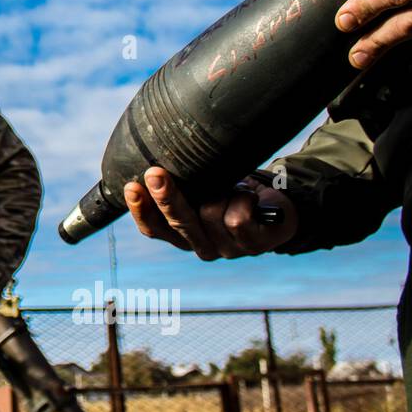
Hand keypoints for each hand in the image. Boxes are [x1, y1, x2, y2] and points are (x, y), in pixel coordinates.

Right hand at [123, 166, 297, 261]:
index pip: (153, 229)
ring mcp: (227, 249)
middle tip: (155, 172)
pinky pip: (238, 218)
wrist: (280, 205)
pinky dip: (242, 198)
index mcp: (183, 236)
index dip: (141, 210)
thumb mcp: (203, 187)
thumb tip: (155, 162)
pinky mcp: (253, 245)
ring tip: (231, 184)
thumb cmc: (234, 191)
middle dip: (165, 197)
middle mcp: (202, 246)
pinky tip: (248, 195)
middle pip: (178, 223)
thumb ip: (182, 185)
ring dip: (220, 190)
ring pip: (210, 215)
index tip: (131, 186)